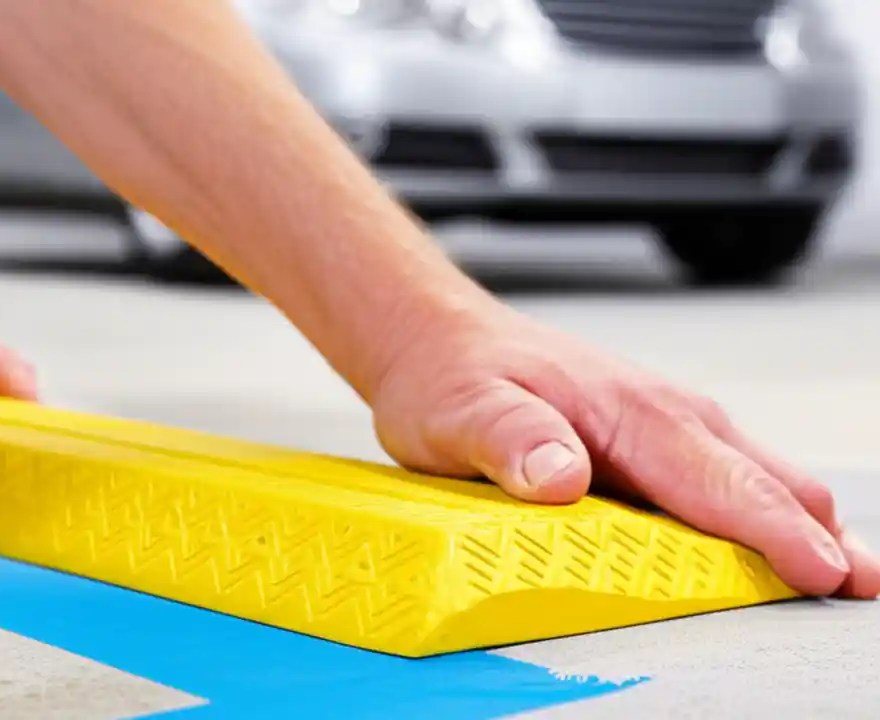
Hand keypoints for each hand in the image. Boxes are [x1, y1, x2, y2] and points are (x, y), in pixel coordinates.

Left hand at [369, 301, 879, 598]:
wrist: (442, 340)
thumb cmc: (454, 377)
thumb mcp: (461, 413)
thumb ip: (511, 442)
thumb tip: (561, 476)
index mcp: (632, 414)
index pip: (720, 482)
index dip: (777, 534)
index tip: (826, 574)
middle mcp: (667, 414)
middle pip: (767, 480)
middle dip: (820, 536)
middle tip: (860, 590)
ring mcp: (669, 424)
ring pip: (760, 476)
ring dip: (801, 525)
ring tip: (843, 577)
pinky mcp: (657, 439)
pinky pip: (730, 477)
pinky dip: (765, 513)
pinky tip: (778, 546)